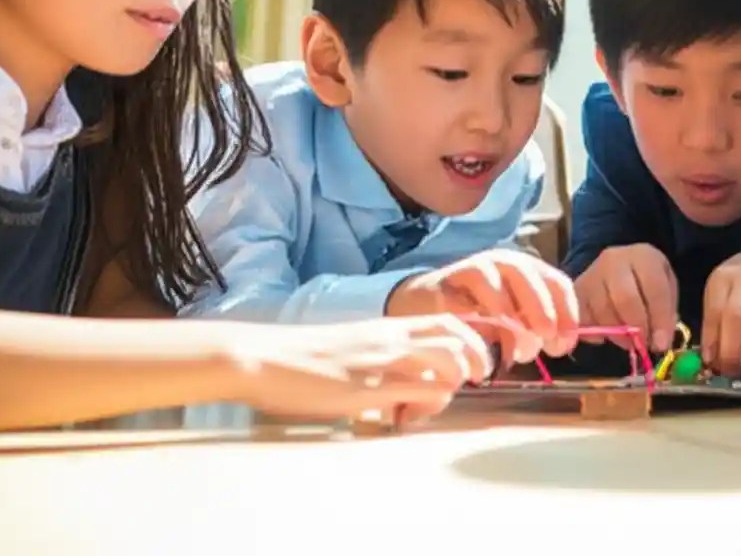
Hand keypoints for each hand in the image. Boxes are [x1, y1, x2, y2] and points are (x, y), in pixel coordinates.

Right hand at [233, 315, 491, 425]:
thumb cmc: (301, 356)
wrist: (263, 357)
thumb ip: (383, 356)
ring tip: (432, 402)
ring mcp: (384, 361)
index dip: (470, 340)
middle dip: (476, 360)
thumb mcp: (352, 346)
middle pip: (459, 338)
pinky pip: (420, 394)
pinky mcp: (371, 387)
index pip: (448, 322)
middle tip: (472, 382)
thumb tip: (404, 380)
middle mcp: (393, 338)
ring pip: (449, 363)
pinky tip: (405, 418)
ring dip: (452, 385)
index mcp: (388, 326)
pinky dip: (426, 409)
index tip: (473, 361)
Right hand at [387, 249, 578, 361]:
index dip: (566, 311)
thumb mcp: (513, 329)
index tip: (566, 342)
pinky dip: (478, 305)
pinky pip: (463, 288)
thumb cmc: (476, 321)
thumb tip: (560, 344)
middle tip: (546, 335)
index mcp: (525, 274)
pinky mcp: (443, 282)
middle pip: (526, 270)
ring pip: (494, 272)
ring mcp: (470, 270)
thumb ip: (535, 333)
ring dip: (510, 303)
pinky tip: (487, 326)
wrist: (425, 314)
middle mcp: (500, 264)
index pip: (556, 282)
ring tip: (516, 335)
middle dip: (541, 304)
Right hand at [573, 243, 676, 352]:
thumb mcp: (665, 288)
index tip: (662, 343)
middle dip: (637, 328)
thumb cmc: (645, 282)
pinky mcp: (575, 293)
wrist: (614, 269)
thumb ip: (667, 312)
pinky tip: (608, 334)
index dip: (660, 319)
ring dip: (618, 334)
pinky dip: (597, 333)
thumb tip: (660, 341)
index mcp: (643, 256)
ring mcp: (591, 275)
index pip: (655, 288)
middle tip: (643, 345)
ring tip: (628, 340)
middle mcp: (614, 260)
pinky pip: (584, 320)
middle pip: (625, 299)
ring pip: (603, 312)